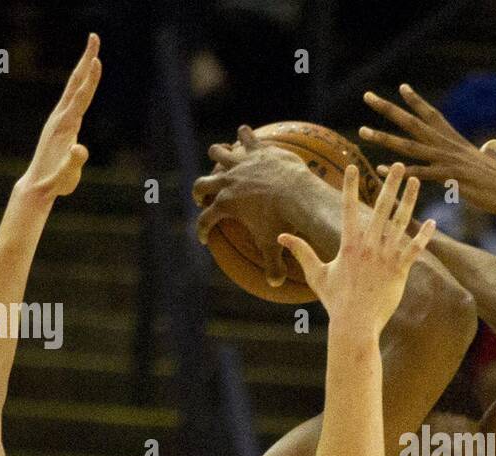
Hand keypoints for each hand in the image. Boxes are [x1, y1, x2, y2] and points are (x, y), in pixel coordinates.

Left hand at [17, 33, 100, 198]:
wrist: (38, 185)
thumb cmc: (54, 182)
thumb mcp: (66, 176)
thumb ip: (73, 162)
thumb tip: (80, 149)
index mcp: (65, 125)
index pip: (81, 97)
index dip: (91, 79)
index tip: (97, 60)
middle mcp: (61, 116)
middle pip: (76, 82)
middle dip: (86, 59)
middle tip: (94, 37)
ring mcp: (60, 118)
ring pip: (74, 87)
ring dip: (84, 68)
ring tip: (93, 51)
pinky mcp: (62, 123)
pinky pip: (73, 97)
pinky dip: (81, 83)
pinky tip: (84, 78)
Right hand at [193, 125, 318, 287]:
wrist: (295, 195)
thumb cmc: (282, 222)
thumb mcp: (274, 246)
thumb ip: (273, 266)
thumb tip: (275, 284)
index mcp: (226, 206)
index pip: (206, 220)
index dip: (202, 230)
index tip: (204, 238)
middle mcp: (227, 183)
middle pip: (203, 185)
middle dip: (200, 191)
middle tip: (201, 195)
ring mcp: (240, 164)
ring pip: (219, 154)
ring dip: (217, 154)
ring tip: (217, 154)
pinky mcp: (256, 150)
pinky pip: (245, 138)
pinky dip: (244, 135)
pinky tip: (244, 131)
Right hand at [278, 162, 435, 335]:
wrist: (355, 325)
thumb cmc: (335, 301)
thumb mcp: (316, 274)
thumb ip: (301, 252)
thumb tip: (281, 236)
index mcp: (348, 244)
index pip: (348, 208)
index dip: (350, 186)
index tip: (353, 166)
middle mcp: (368, 246)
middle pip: (381, 208)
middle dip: (389, 184)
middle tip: (396, 165)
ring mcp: (385, 257)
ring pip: (400, 223)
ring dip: (408, 200)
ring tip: (415, 181)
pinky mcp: (399, 271)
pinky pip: (414, 249)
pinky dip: (423, 236)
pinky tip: (432, 222)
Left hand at [359, 84, 495, 219]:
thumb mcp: (490, 162)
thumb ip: (487, 152)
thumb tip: (491, 145)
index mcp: (456, 140)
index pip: (433, 115)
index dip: (417, 101)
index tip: (402, 87)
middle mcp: (449, 145)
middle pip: (413, 123)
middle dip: (389, 109)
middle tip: (368, 96)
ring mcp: (449, 160)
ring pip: (409, 146)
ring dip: (384, 138)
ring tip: (362, 131)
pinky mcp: (450, 178)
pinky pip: (420, 172)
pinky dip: (401, 171)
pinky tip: (383, 170)